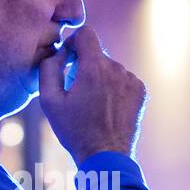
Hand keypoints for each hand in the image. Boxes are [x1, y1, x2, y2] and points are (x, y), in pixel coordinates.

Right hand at [38, 25, 146, 164]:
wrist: (106, 156)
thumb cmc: (75, 131)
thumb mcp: (49, 101)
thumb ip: (49, 68)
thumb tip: (57, 53)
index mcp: (94, 68)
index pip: (86, 33)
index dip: (74, 42)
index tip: (69, 59)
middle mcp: (116, 69)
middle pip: (97, 54)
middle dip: (85, 66)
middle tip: (77, 92)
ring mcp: (131, 80)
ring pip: (110, 68)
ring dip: (100, 78)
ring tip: (93, 104)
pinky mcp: (140, 91)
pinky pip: (123, 80)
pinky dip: (114, 88)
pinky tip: (106, 108)